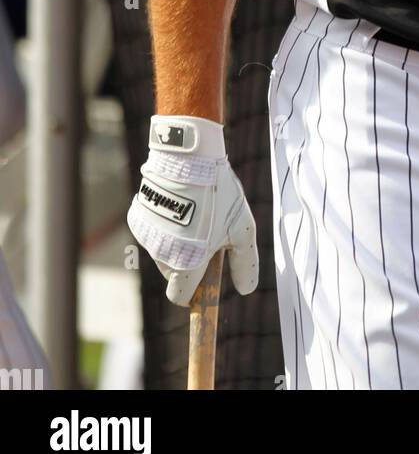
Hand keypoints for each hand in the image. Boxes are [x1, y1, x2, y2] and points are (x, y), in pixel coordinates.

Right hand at [128, 114, 258, 306]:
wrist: (188, 157)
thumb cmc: (218, 194)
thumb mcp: (242, 228)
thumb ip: (245, 263)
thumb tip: (246, 290)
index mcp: (186, 264)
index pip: (180, 296)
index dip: (193, 291)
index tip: (205, 278)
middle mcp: (161, 256)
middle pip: (174, 272)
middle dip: (189, 261)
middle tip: (209, 233)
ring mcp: (146, 237)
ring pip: (163, 250)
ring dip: (176, 241)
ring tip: (196, 211)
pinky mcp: (138, 218)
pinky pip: (153, 230)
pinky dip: (164, 223)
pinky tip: (180, 202)